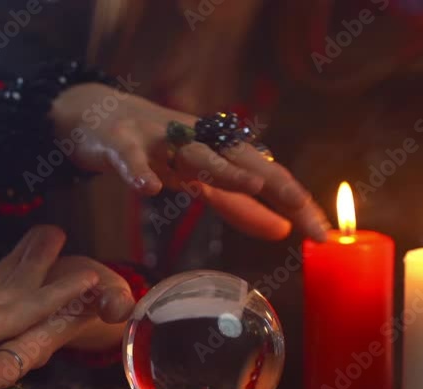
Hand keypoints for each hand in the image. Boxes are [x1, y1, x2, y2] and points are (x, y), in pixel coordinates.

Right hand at [50, 83, 331, 241]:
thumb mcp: (201, 182)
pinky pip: (131, 157)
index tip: (325, 237)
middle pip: (244, 160)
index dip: (297, 203)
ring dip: (224, 168)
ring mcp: (160, 139)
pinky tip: (150, 189)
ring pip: (196, 152)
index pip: (268, 176)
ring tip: (253, 186)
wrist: (97, 117)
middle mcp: (199, 140)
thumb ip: (240, 207)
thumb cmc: (156, 150)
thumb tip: (284, 230)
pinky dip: (140, 170)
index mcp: (221, 151)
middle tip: (305, 212)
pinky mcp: (120, 141)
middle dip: (277, 185)